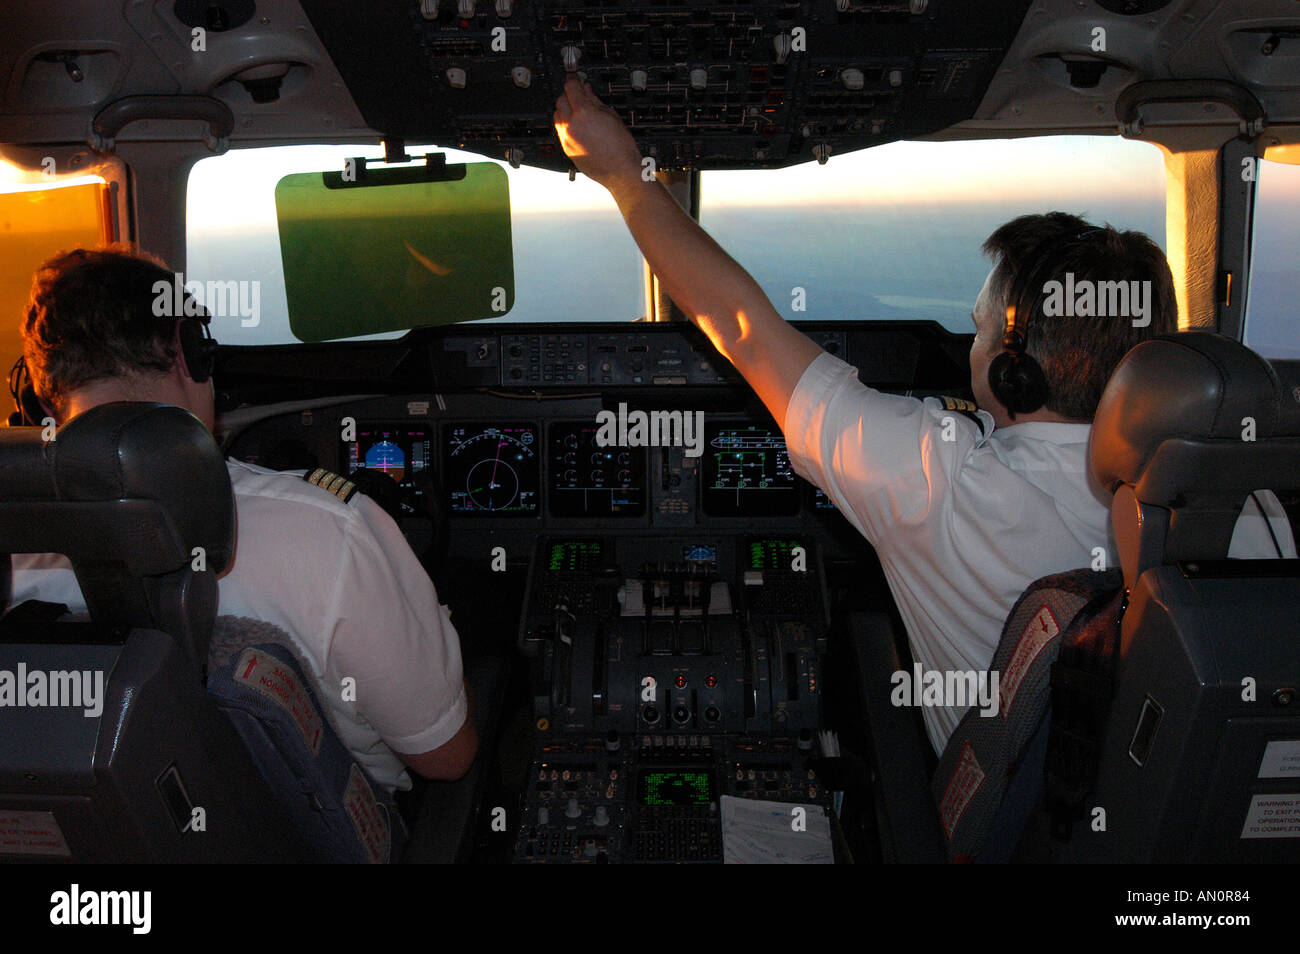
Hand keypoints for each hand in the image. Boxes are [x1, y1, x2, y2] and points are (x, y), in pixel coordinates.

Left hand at [553, 77, 643, 191]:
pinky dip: (564, 123)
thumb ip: (596, 100)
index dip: (573, 79)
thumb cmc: (621, 148)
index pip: (571, 87)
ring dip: (564, 109)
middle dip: (568, 94)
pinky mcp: (566, 148)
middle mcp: (571, 125)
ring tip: (577, 110)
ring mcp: (567, 138)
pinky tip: (576, 124)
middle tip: (578, 93)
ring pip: (557, 115)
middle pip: (560, 100)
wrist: (620, 171)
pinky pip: (559, 130)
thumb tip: (587, 89)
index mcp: (584, 113)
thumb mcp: (612, 116)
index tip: (575, 77)